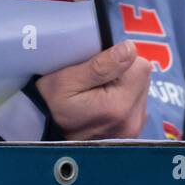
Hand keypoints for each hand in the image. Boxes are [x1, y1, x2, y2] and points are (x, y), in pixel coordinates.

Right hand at [35, 40, 150, 139]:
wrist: (42, 135)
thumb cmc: (49, 104)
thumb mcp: (65, 81)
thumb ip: (99, 66)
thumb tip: (129, 49)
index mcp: (119, 105)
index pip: (140, 66)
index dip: (118, 61)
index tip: (94, 70)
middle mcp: (133, 119)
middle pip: (142, 79)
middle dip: (122, 74)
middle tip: (93, 82)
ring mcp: (134, 129)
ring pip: (140, 90)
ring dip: (122, 86)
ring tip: (95, 94)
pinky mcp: (132, 133)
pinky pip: (136, 104)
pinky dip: (122, 100)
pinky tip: (102, 105)